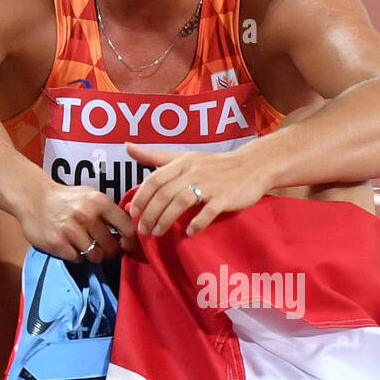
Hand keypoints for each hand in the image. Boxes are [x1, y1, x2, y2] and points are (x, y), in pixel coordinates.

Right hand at [17, 178, 136, 262]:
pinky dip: (77, 256)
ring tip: (87, 246)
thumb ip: (110, 212)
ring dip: (94, 255)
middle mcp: (86, 216)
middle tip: (103, 247)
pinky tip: (71, 246)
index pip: (127, 228)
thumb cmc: (66, 199)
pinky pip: (78, 259)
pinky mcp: (57, 244)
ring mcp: (71, 231)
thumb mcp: (91, 196)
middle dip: (110, 250)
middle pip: (111, 246)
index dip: (130, 241)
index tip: (126, 245)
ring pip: (96, 256)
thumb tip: (130, 232)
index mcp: (99, 202)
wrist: (33, 198)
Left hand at [127, 143, 269, 236]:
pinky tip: (189, 232)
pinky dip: (196, 224)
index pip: (154, 180)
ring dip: (166, 220)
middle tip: (143, 230)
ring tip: (158, 233)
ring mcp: (210, 185)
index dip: (141, 198)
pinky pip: (208, 212)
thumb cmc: (214, 165)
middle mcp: (193, 172)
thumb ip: (155, 156)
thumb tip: (127, 146)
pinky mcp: (225, 197)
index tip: (133, 213)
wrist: (252, 166)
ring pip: (181, 202)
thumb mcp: (184, 157)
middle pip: (164, 194)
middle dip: (149, 214)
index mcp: (182, 163)